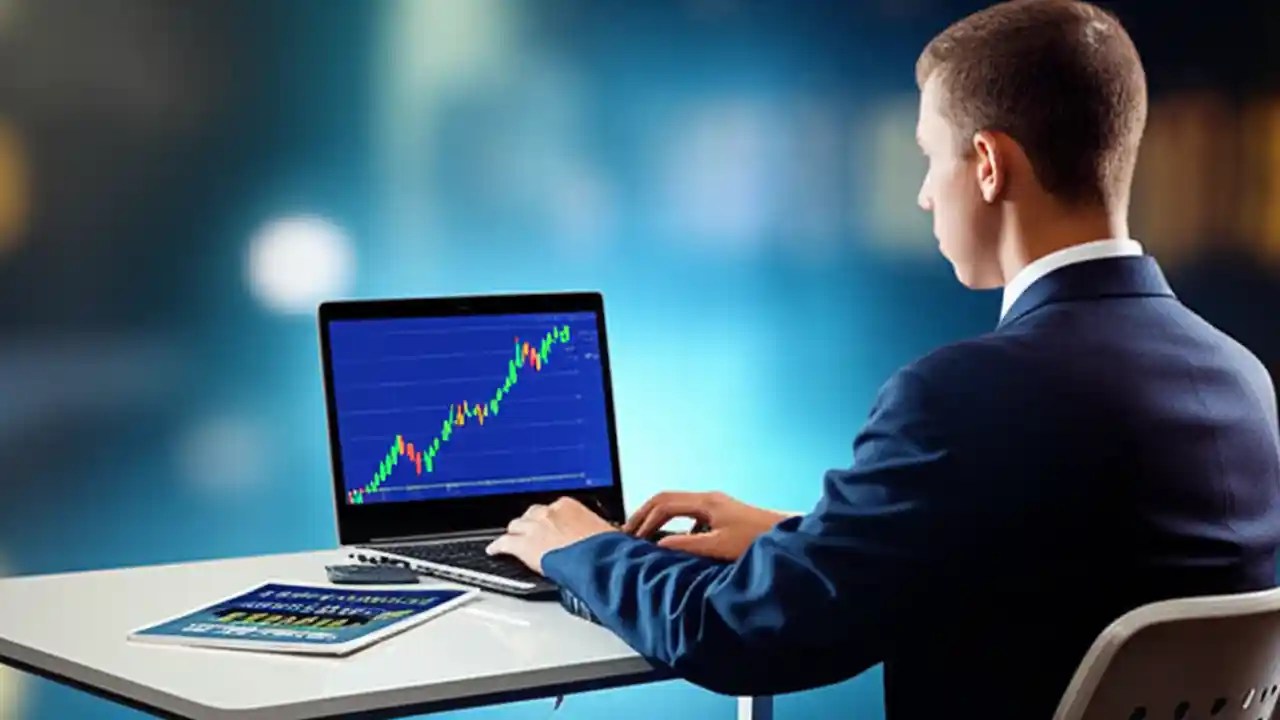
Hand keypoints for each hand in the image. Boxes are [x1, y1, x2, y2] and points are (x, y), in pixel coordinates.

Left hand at [486, 497, 617, 574]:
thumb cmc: (605, 549)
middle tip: (532, 533)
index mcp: (569, 505)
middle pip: (531, 515)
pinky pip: (504, 543)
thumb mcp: (605, 531)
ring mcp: (534, 527)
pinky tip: (494, 550)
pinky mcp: (523, 545)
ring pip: (516, 526)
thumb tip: (602, 535)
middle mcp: (549, 512)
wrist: (597, 561)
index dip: (549, 520)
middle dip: (530, 524)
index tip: (551, 527)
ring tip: (512, 540)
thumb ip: (595, 529)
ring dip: (515, 533)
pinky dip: (498, 547)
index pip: (552, 509)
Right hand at [624, 491, 794, 560]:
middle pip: (667, 500)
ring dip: (660, 520)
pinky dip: (676, 526)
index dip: (644, 519)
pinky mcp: (723, 516)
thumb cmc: (757, 542)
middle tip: (628, 532)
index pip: (664, 504)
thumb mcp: (719, 547)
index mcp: (706, 503)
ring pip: (678, 507)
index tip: (631, 537)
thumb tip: (659, 546)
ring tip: (646, 538)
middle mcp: (710, 500)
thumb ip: (688, 545)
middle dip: (645, 515)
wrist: (788, 538)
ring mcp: (717, 506)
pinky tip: (676, 544)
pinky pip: (690, 516)